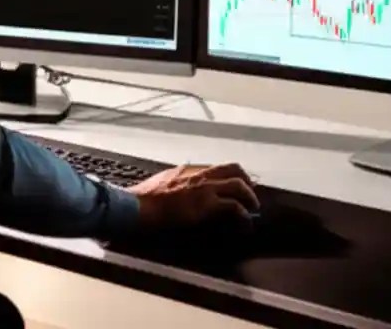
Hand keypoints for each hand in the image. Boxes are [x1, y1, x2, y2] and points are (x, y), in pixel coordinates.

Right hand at [127, 163, 259, 228]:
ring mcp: (204, 187)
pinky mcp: (206, 203)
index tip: (236, 184)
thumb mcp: (159, 183)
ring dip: (249, 196)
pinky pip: (233, 206)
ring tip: (253, 209)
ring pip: (238, 183)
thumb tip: (174, 189)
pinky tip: (245, 223)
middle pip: (233, 168)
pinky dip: (243, 214)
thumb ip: (171, 182)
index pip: (215, 167)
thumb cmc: (142, 199)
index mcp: (186, 169)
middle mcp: (198, 173)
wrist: (137, 205)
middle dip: (246, 180)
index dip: (229, 175)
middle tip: (250, 194)